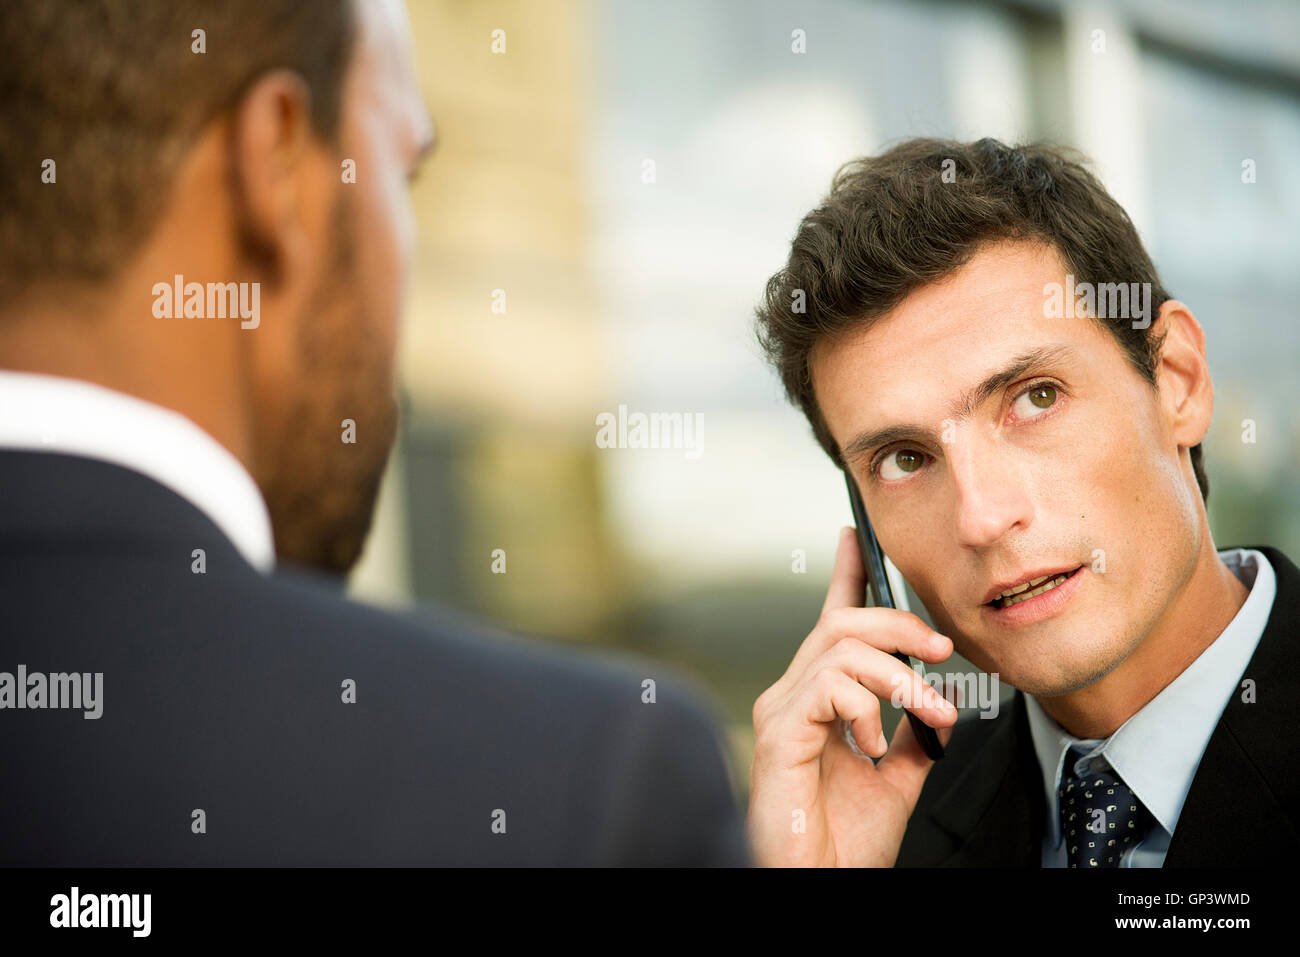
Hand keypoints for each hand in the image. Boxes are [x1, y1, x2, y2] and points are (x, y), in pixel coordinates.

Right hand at [747, 526, 958, 866]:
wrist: (821, 883)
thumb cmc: (847, 842)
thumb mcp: (896, 777)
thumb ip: (908, 734)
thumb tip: (934, 697)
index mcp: (815, 701)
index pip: (830, 623)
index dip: (847, 577)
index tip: (859, 538)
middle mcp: (790, 696)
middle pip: (840, 624)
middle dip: (898, 624)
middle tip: (941, 652)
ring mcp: (780, 712)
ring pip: (840, 648)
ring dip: (899, 676)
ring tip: (927, 712)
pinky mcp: (779, 734)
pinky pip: (830, 689)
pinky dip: (868, 709)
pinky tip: (874, 745)